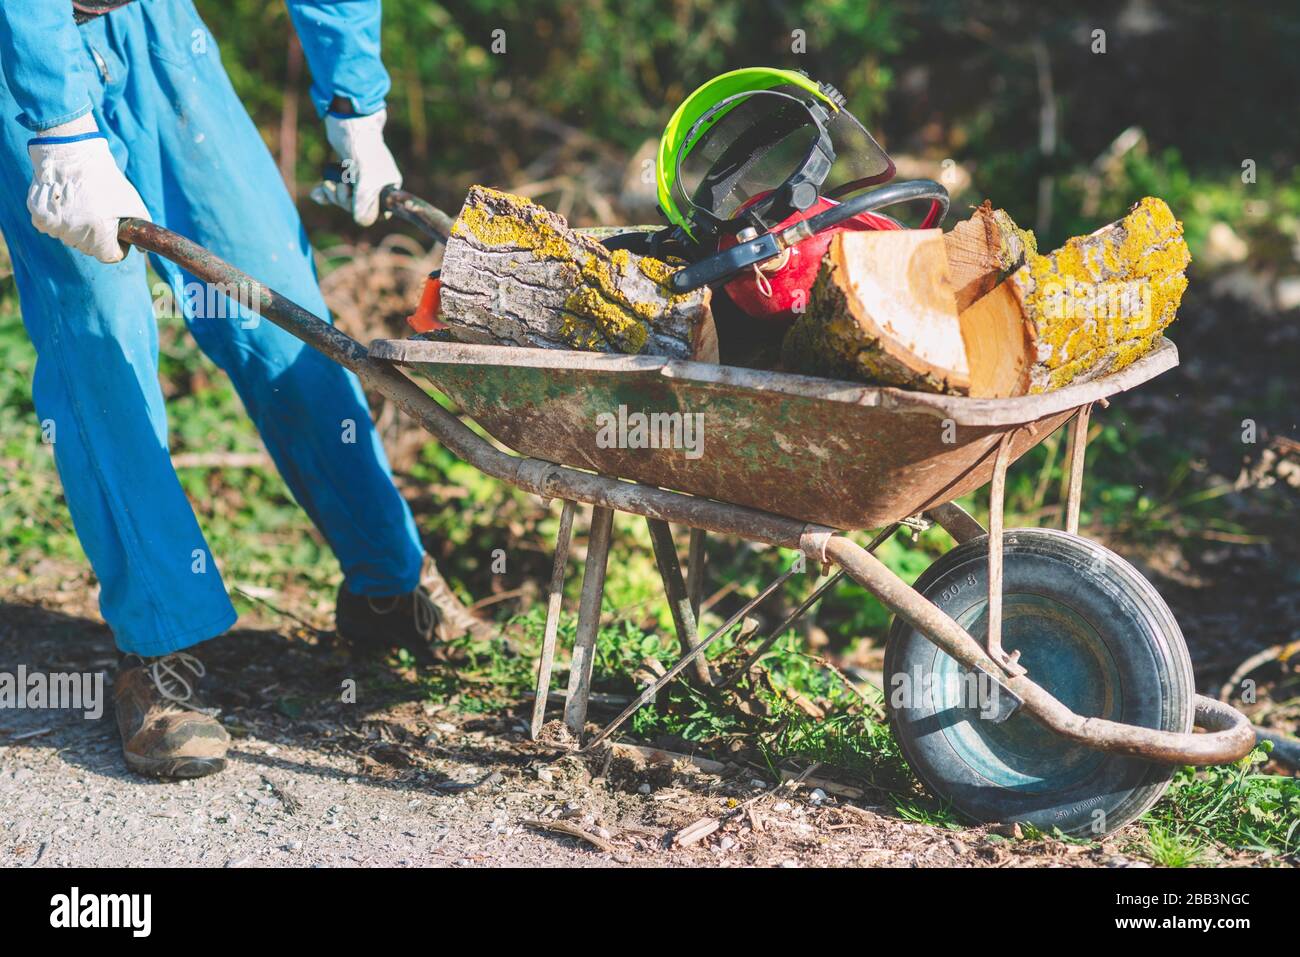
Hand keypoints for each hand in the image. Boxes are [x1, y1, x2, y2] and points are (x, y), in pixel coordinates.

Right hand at [26, 114, 150, 263]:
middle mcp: (73, 233)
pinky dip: (59, 219)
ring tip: (82, 204)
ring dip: (76, 228)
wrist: (71, 152)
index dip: (117, 246)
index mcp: (98, 232)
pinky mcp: (38, 216)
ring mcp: (53, 225)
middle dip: (97, 236)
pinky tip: (65, 202)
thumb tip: (144, 248)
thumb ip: (142, 226)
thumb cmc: (105, 178)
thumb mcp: (131, 201)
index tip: (116, 233)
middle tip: (98, 212)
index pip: (109, 256)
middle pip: (88, 248)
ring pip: (69, 238)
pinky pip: (52, 227)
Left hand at [311, 108, 401, 226]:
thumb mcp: (366, 180)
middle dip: (343, 199)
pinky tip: (318, 192)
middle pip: (358, 206)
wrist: (349, 122)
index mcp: (388, 187)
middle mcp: (376, 184)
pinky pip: (335, 191)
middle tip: (340, 186)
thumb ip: (364, 204)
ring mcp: (360, 177)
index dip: (363, 210)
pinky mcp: (345, 171)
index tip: (353, 200)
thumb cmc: (363, 150)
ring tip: (329, 184)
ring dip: (333, 195)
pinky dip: (325, 193)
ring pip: (345, 199)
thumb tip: (361, 222)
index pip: (378, 212)